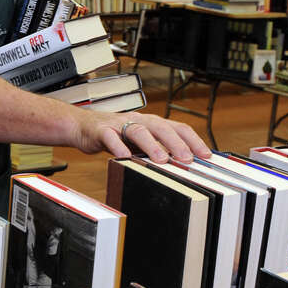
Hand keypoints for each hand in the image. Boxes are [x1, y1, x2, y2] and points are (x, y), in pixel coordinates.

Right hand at [79, 110, 211, 163]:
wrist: (81, 126)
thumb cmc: (115, 136)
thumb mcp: (139, 142)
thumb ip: (157, 150)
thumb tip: (184, 166)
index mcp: (151, 123)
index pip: (178, 128)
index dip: (193, 141)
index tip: (206, 156)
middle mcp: (138, 121)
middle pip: (161, 127)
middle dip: (176, 143)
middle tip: (187, 159)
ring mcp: (119, 124)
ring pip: (138, 130)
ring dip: (152, 145)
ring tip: (161, 160)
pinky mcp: (101, 130)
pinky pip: (110, 137)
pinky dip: (118, 146)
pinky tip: (124, 157)